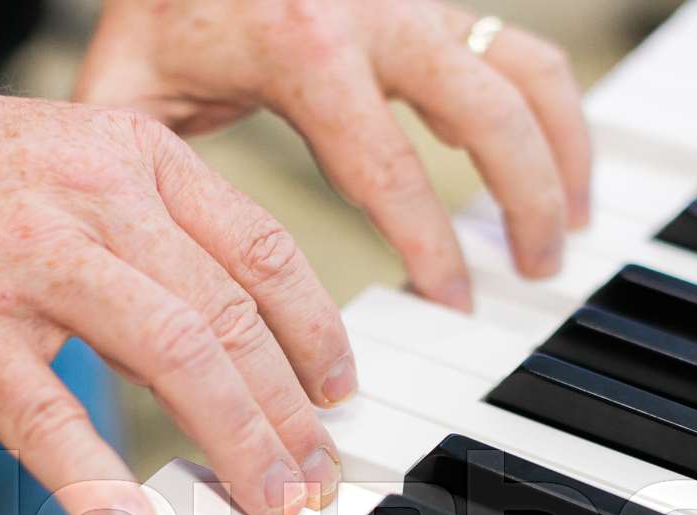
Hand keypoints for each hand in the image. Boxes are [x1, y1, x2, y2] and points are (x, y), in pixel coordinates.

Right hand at [0, 79, 351, 514]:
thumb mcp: (73, 164)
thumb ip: (153, 234)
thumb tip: (232, 341)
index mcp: (138, 156)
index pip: (262, 252)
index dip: (316, 335)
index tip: (339, 398)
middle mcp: (97, 194)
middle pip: (229, 314)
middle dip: (287, 412)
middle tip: (315, 482)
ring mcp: (28, 254)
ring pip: (170, 352)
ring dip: (234, 440)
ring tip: (265, 506)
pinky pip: (44, 410)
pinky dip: (94, 477)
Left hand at [76, 0, 592, 310]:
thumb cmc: (163, 2)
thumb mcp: (127, 87)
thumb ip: (138, 180)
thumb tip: (139, 280)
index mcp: (304, 49)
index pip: (388, 168)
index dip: (429, 245)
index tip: (452, 303)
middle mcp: (375, 17)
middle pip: (488, 114)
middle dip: (522, 202)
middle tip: (530, 276)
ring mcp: (414, 4)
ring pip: (525, 71)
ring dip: (561, 151)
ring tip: (569, 225)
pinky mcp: (432, 3)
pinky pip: (520, 50)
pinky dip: (554, 110)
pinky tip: (556, 165)